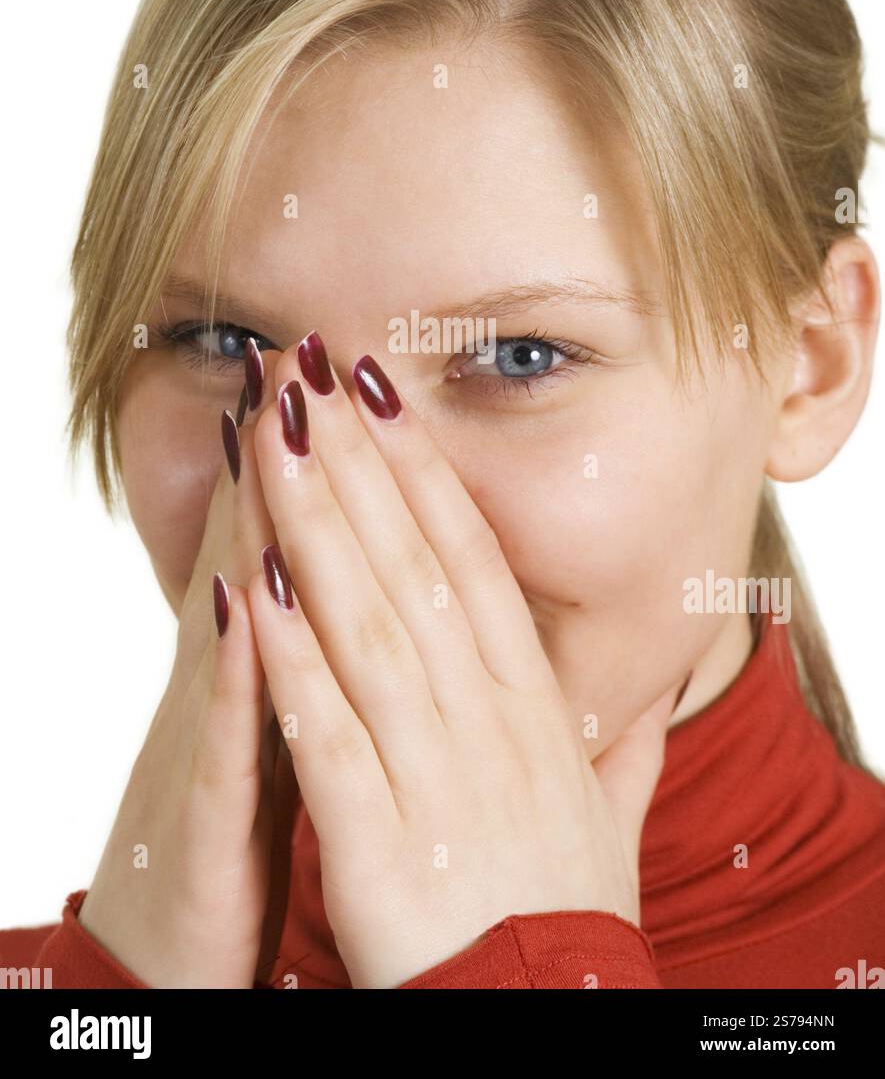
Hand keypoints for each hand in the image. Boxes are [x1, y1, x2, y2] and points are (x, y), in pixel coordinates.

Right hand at [78, 345, 297, 987]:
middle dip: (285, 458)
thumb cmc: (244, 849)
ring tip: (267, 428)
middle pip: (262, 553)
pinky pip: (227, 727)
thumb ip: (325, 671)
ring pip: (235, 613)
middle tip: (298, 357)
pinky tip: (246, 592)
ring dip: (252, 520)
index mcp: (275, 673)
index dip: (330, 470)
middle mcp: (234, 688)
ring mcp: (213, 740)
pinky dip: (238, 659)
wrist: (173, 965)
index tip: (351, 381)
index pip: (302, 553)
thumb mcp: (292, 744)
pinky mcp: (205, 810)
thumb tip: (377, 610)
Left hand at [246, 336, 682, 988]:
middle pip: (412, 568)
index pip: (471, 564)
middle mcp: (486, 720)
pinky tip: (248, 588)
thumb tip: (662, 695)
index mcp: (531, 706)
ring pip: (367, 626)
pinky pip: (327, 732)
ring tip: (275, 440)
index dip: (425, 475)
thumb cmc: (570, 917)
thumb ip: (631, 745)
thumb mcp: (611, 820)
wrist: (549, 1023)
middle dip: (358, 465)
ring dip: (317, 528)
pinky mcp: (378, 838)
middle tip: (312, 375)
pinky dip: (288, 658)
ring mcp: (433, 772)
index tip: (384, 399)